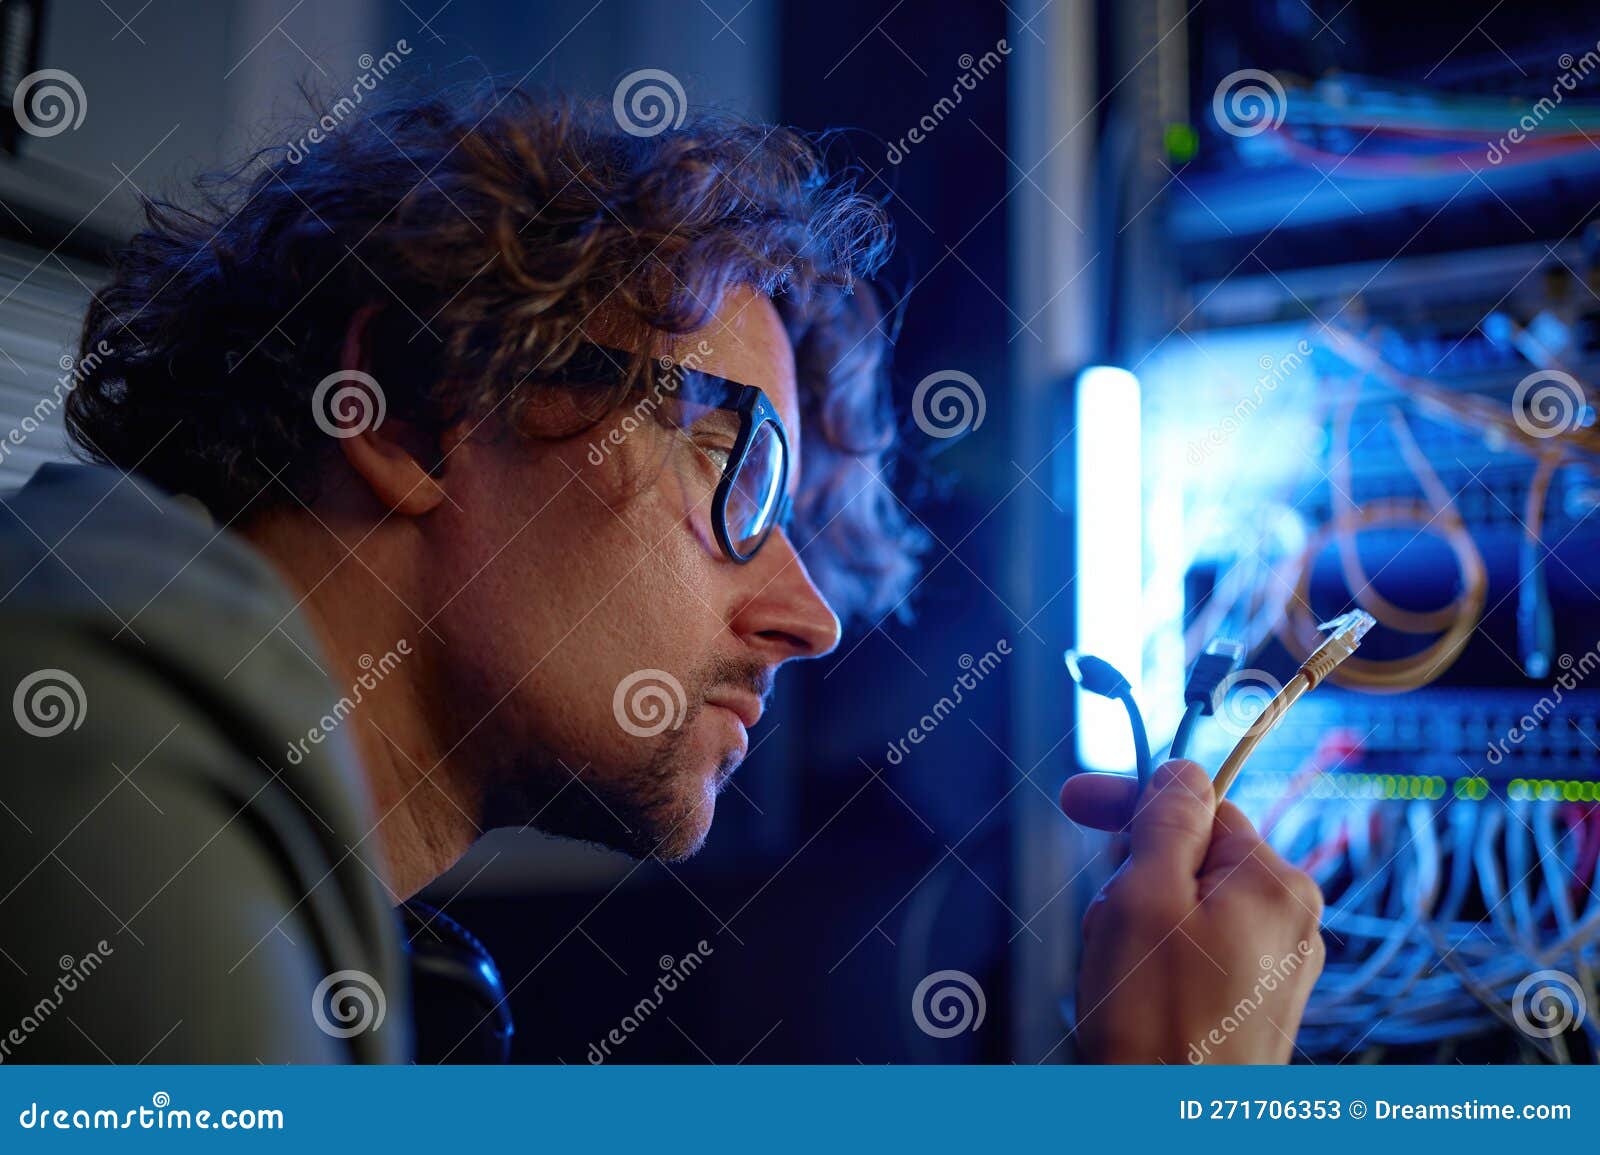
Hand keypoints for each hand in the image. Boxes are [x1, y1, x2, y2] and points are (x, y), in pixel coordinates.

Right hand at [1059, 758, 1324, 1063]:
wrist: (1176, 1131)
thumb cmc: (1159, 1026)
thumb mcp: (1145, 898)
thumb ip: (1166, 822)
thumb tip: (1182, 770)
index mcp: (1274, 883)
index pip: (1202, 804)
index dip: (1133, 801)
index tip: (1076, 801)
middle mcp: (1292, 920)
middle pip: (1195, 855)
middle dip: (1135, 873)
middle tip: (1100, 916)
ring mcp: (1279, 968)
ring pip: (1190, 905)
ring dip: (1140, 919)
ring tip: (1116, 967)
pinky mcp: (1257, 1006)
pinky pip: (1200, 951)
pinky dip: (1158, 957)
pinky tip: (1135, 993)